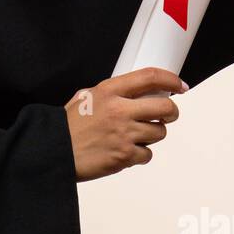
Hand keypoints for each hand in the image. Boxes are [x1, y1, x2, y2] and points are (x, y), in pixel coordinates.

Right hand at [64, 67, 186, 181]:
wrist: (54, 152)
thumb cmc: (68, 126)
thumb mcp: (85, 97)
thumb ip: (111, 93)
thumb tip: (135, 91)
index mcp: (109, 91)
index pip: (151, 77)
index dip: (171, 80)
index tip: (179, 85)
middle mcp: (120, 110)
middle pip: (166, 107)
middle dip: (172, 112)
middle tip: (167, 115)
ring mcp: (124, 134)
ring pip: (159, 133)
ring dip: (152, 135)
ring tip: (135, 136)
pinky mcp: (124, 156)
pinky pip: (148, 154)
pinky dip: (140, 154)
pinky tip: (126, 151)